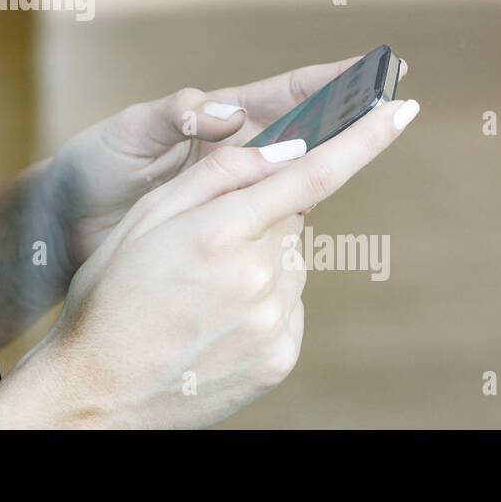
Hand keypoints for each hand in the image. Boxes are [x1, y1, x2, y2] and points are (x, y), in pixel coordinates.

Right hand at [0, 95, 419, 428]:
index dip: (363, 139)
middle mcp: (256, 275)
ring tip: (199, 295)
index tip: (402, 109)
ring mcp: (273, 322)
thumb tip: (281, 151)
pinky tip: (216, 320)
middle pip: (289, 219)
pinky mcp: (281, 356)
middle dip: (258, 219)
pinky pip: (288, 305)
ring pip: (288, 262)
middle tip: (198, 251)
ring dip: (258, 263)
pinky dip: (262, 302)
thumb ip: (215, 175)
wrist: (98, 392)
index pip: (311, 174)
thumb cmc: (110, 294)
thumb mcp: (144, 218)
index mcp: (218, 231)